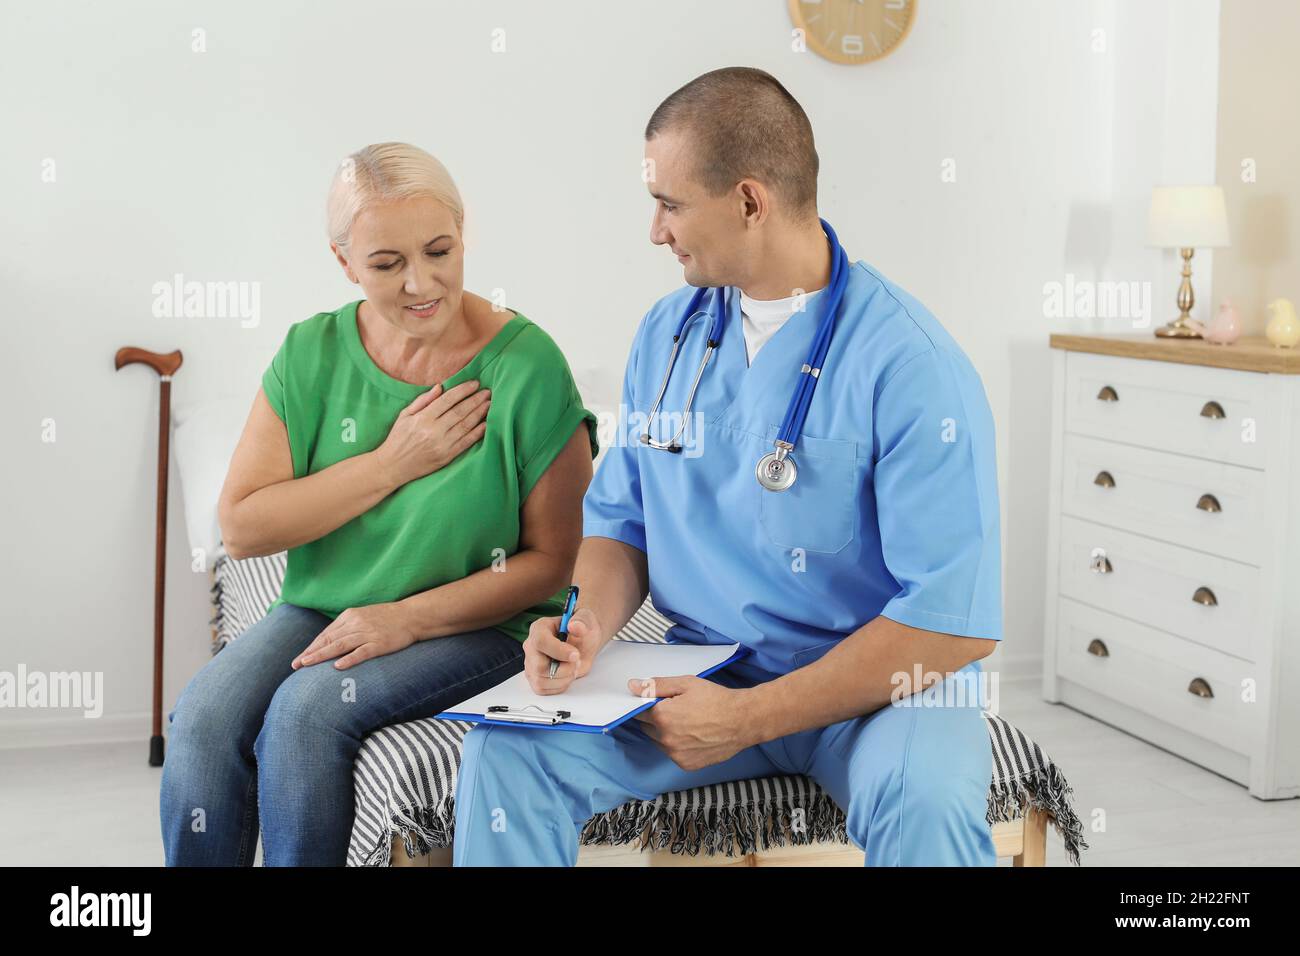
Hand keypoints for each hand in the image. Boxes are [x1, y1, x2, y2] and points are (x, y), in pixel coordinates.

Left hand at [291, 603, 417, 669]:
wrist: (412, 615)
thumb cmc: (388, 617)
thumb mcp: (364, 616)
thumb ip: (348, 626)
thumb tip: (330, 640)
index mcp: (350, 616)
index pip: (326, 633)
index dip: (311, 646)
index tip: (300, 658)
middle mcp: (356, 624)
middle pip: (328, 639)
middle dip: (310, 653)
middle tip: (296, 664)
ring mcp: (368, 634)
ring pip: (339, 646)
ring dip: (321, 655)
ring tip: (307, 664)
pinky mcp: (379, 644)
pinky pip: (361, 652)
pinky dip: (348, 659)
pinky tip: (337, 666)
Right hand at [375, 380, 490, 486]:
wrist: (393, 466)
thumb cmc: (398, 438)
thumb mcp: (405, 415)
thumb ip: (423, 400)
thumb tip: (440, 387)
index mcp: (423, 418)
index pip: (448, 400)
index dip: (463, 390)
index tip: (474, 383)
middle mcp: (434, 430)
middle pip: (460, 411)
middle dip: (475, 400)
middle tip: (487, 392)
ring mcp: (442, 444)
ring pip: (465, 426)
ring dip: (479, 414)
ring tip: (489, 404)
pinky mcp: (447, 456)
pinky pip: (466, 443)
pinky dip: (477, 433)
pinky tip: (486, 424)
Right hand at [521, 607, 606, 694]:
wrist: (583, 645)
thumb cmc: (581, 632)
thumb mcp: (586, 620)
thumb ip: (581, 621)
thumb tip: (575, 626)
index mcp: (539, 628)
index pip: (541, 642)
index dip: (559, 651)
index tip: (575, 655)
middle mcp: (531, 646)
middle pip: (539, 666)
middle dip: (564, 668)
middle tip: (577, 661)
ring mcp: (531, 664)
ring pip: (541, 681)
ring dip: (563, 678)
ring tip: (572, 668)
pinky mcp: (534, 678)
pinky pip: (542, 689)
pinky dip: (559, 686)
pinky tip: (566, 675)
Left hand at [630, 676, 757, 770]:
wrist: (742, 721)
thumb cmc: (716, 699)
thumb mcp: (686, 684)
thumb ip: (656, 686)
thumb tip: (632, 687)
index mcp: (662, 716)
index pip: (638, 712)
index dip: (647, 705)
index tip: (657, 702)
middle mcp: (665, 739)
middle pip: (647, 727)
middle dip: (656, 719)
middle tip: (677, 710)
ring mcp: (676, 754)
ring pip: (659, 742)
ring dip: (665, 733)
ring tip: (687, 722)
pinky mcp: (686, 764)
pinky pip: (673, 753)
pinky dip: (678, 745)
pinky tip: (693, 735)